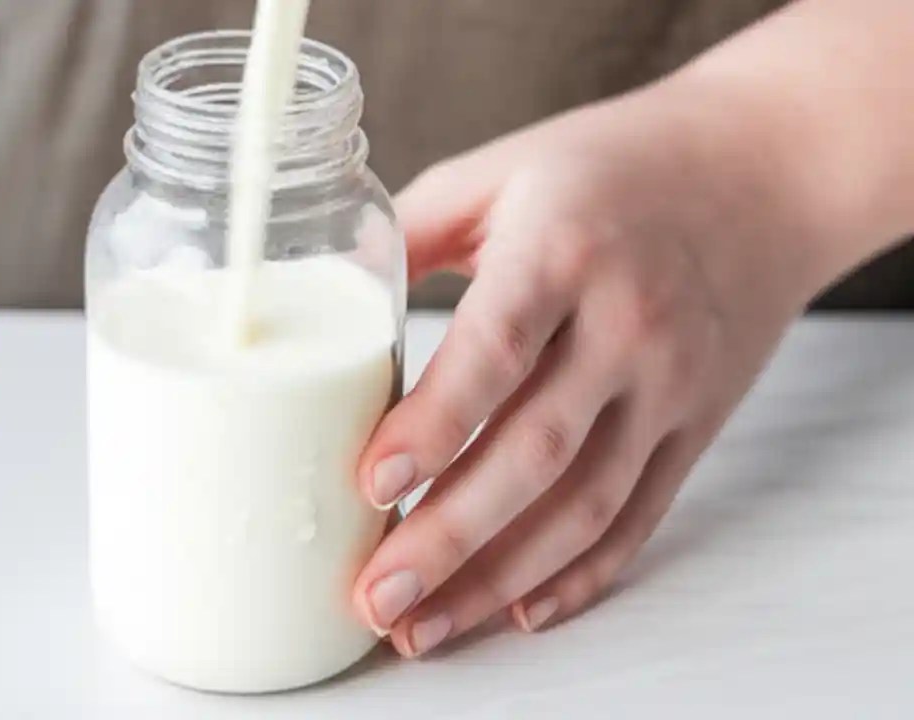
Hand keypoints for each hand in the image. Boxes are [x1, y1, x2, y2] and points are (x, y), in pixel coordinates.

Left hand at [351, 79, 827, 656]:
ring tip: (427, 626)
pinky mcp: (697, 424)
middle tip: (378, 594)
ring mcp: (670, 384)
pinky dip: (583, 574)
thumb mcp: (503, 170)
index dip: (433, 425)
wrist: (762, 170)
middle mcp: (625, 324)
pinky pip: (641, 517)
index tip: (371, 483)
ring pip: (586, 506)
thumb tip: (321, 292)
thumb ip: (410, 231)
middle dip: (450, 537)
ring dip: (501, 578)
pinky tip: (521, 610)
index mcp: (562, 250)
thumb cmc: (614, 165)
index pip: (494, 351)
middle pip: (535, 452)